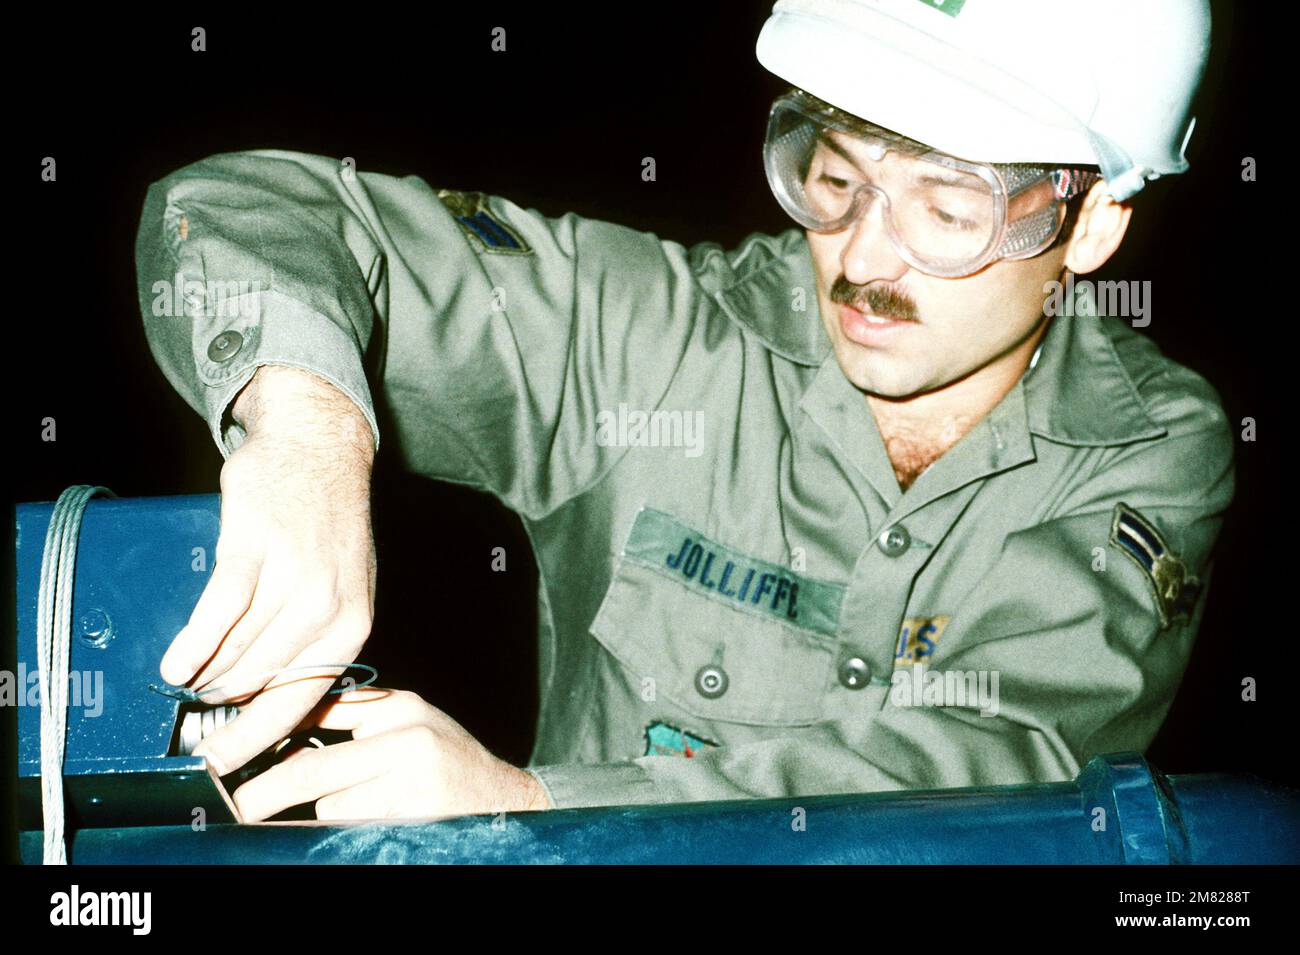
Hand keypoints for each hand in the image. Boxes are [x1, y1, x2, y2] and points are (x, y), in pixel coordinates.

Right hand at [160, 364, 377, 774]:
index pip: (302, 698)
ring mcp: (293, 576)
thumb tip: (278, 698)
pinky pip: (218, 611)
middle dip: (226, 707)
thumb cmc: (329, 526)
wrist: (320, 451)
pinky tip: (177, 662)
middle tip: (198, 720)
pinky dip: (192, 643)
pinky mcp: (256, 547)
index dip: (259, 735)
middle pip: (262, 680)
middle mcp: (328, 606)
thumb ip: (316, 641)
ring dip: (206, 676)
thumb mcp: (345, 588)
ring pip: (238, 650)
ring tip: (187, 685)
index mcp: (352, 623)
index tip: (226, 761)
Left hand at [231, 689, 552, 820]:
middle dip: (265, 791)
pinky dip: (348, 828)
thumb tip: (284, 735)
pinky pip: (352, 827)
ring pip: (330, 806)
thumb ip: (358, 721)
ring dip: (327, 813)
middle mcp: (407, 739)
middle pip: (312, 769)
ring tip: (368, 805)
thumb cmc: (450, 764)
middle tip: (234, 806)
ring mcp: (410, 783)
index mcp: (401, 707)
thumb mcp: (410, 725)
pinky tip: (375, 818)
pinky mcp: (412, 818)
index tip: (234, 751)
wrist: (508, 802)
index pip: (320, 712)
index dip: (272, 732)